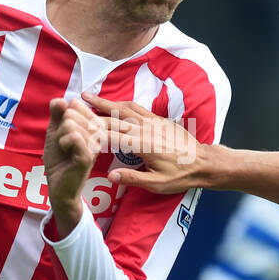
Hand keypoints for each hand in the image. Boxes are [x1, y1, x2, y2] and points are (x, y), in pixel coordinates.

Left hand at [44, 98, 104, 234]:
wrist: (58, 185)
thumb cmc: (59, 159)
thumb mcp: (55, 132)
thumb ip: (57, 114)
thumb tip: (61, 99)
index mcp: (93, 125)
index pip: (74, 104)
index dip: (63, 117)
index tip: (66, 133)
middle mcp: (98, 133)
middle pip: (71, 114)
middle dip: (60, 129)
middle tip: (63, 144)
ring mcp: (95, 144)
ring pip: (70, 125)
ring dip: (60, 138)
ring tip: (65, 150)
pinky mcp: (88, 157)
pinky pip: (74, 137)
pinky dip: (63, 143)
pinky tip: (66, 153)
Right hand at [83, 93, 200, 193]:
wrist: (204, 162)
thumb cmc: (181, 175)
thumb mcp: (157, 184)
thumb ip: (133, 179)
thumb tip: (111, 177)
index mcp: (142, 144)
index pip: (110, 136)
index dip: (91, 130)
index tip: (74, 124)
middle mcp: (145, 128)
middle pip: (113, 117)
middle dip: (92, 110)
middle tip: (74, 103)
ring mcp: (153, 121)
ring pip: (124, 108)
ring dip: (105, 102)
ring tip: (88, 96)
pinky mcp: (159, 119)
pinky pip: (136, 107)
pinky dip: (122, 103)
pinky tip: (114, 102)